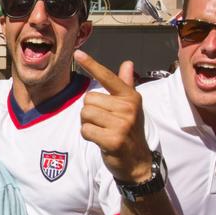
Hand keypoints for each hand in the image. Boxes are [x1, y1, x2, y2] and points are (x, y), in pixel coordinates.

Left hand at [74, 50, 151, 182]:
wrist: (137, 161)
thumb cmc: (129, 131)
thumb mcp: (130, 107)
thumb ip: (125, 85)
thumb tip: (128, 63)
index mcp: (131, 97)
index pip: (108, 77)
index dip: (92, 65)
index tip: (78, 53)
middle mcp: (128, 108)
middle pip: (88, 99)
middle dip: (90, 112)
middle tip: (104, 123)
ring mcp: (122, 124)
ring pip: (85, 114)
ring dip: (88, 124)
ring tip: (102, 131)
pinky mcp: (113, 139)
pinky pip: (86, 130)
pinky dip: (88, 136)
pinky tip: (100, 140)